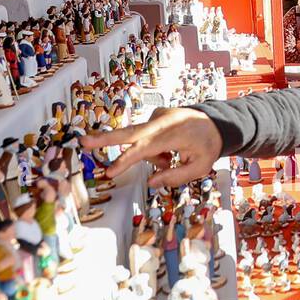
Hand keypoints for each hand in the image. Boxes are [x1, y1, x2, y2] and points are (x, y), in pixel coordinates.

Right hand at [79, 107, 221, 187]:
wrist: (215, 121)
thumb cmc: (209, 145)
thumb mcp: (200, 167)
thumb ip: (175, 177)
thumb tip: (151, 183)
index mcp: (172, 134)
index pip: (143, 150)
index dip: (125, 162)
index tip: (110, 171)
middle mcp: (160, 122)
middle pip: (128, 133)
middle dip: (104, 139)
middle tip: (83, 143)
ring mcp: (156, 117)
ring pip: (141, 144)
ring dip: (151, 157)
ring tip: (170, 159)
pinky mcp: (154, 116)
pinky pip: (146, 139)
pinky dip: (154, 148)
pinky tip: (169, 149)